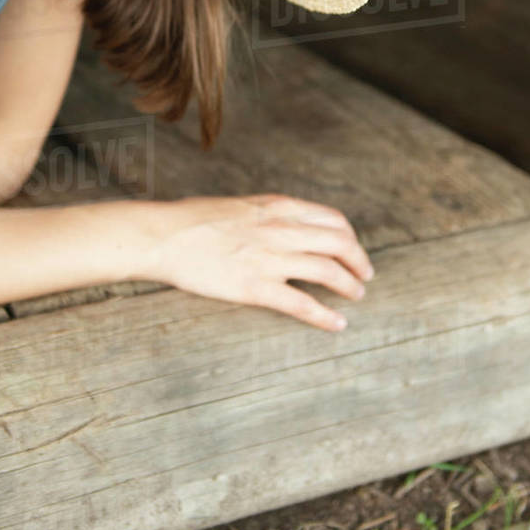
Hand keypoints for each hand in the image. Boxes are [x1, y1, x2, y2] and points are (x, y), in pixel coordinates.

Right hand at [144, 192, 374, 331]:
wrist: (164, 236)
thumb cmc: (193, 219)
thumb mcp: (239, 204)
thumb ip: (267, 213)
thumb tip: (284, 222)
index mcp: (276, 207)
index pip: (332, 219)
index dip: (350, 237)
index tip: (353, 249)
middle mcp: (280, 230)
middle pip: (339, 243)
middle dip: (359, 261)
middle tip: (365, 276)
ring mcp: (269, 259)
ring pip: (329, 271)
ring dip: (350, 286)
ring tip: (356, 296)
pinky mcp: (255, 287)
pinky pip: (302, 304)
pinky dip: (326, 316)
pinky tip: (337, 325)